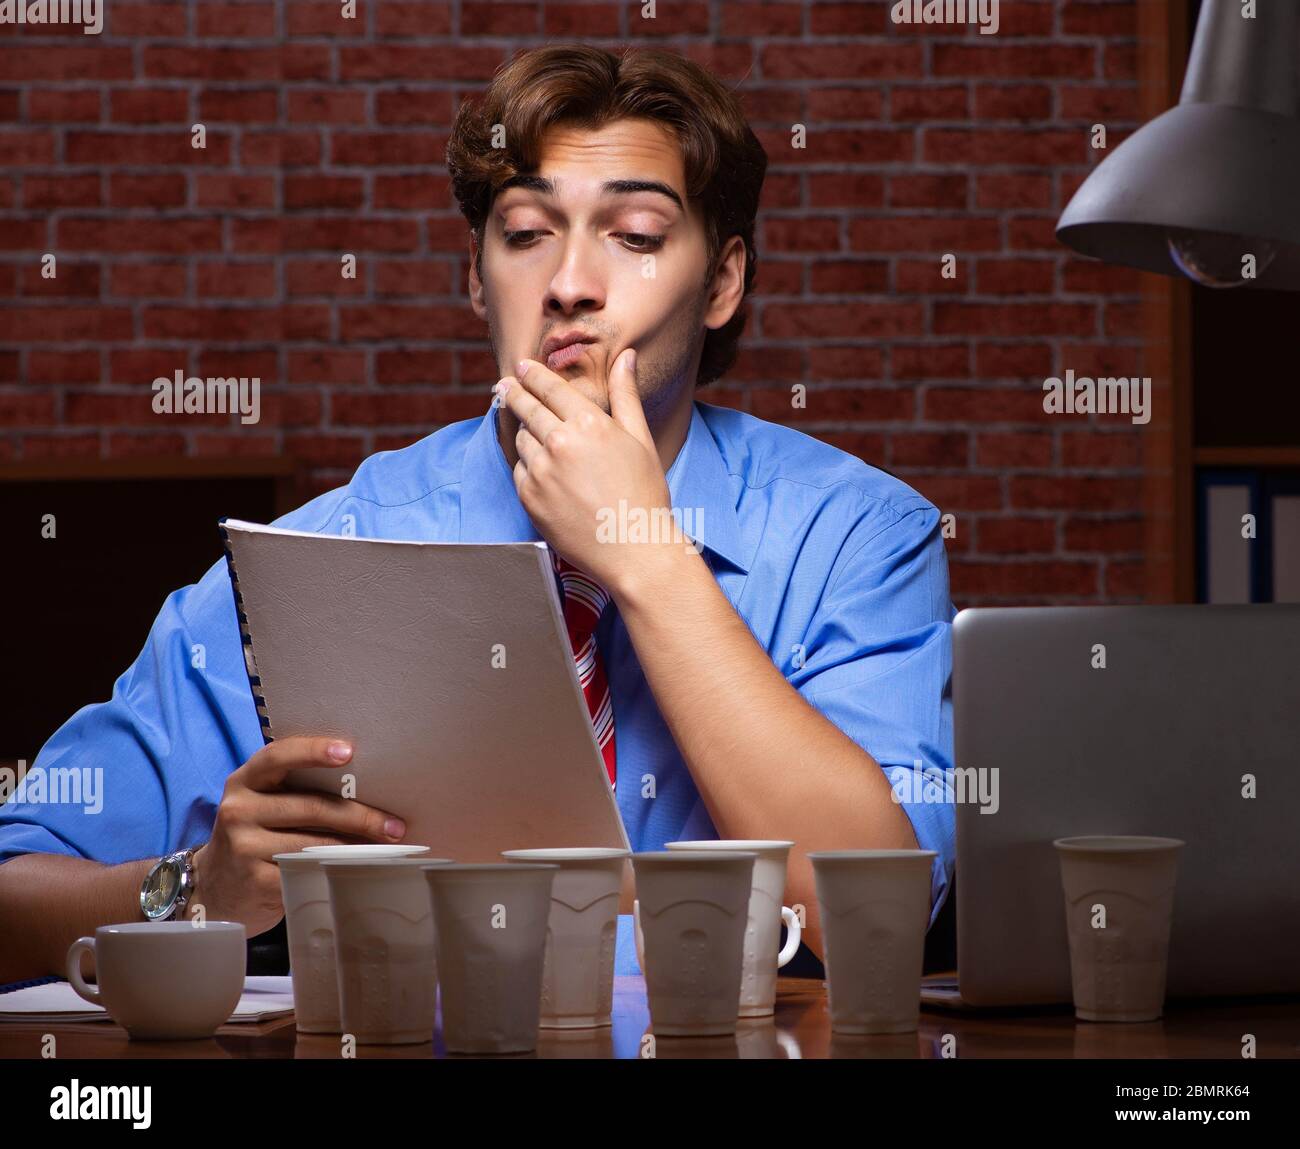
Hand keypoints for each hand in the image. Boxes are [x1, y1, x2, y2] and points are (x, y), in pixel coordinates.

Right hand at [188, 736, 405, 935]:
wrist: (214, 888)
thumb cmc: (253, 836)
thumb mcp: (261, 805)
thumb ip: (294, 790)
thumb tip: (364, 786)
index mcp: (244, 781)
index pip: (278, 757)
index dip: (313, 751)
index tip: (349, 751)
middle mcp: (239, 810)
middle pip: (312, 806)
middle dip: (360, 815)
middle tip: (395, 825)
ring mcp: (244, 847)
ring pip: (314, 842)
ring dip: (356, 845)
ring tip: (387, 846)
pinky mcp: (255, 880)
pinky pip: (306, 871)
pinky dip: (337, 868)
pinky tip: (358, 868)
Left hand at [496, 348, 674, 593]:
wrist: (634, 550)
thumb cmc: (644, 494)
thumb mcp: (640, 439)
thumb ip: (626, 395)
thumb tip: (626, 356)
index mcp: (588, 424)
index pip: (550, 388)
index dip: (533, 374)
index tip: (523, 366)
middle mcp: (559, 443)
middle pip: (526, 409)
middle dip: (514, 393)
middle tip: (505, 385)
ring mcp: (540, 472)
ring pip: (522, 441)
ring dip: (527, 435)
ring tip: (539, 439)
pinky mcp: (529, 498)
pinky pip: (520, 471)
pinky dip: (529, 467)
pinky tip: (546, 473)